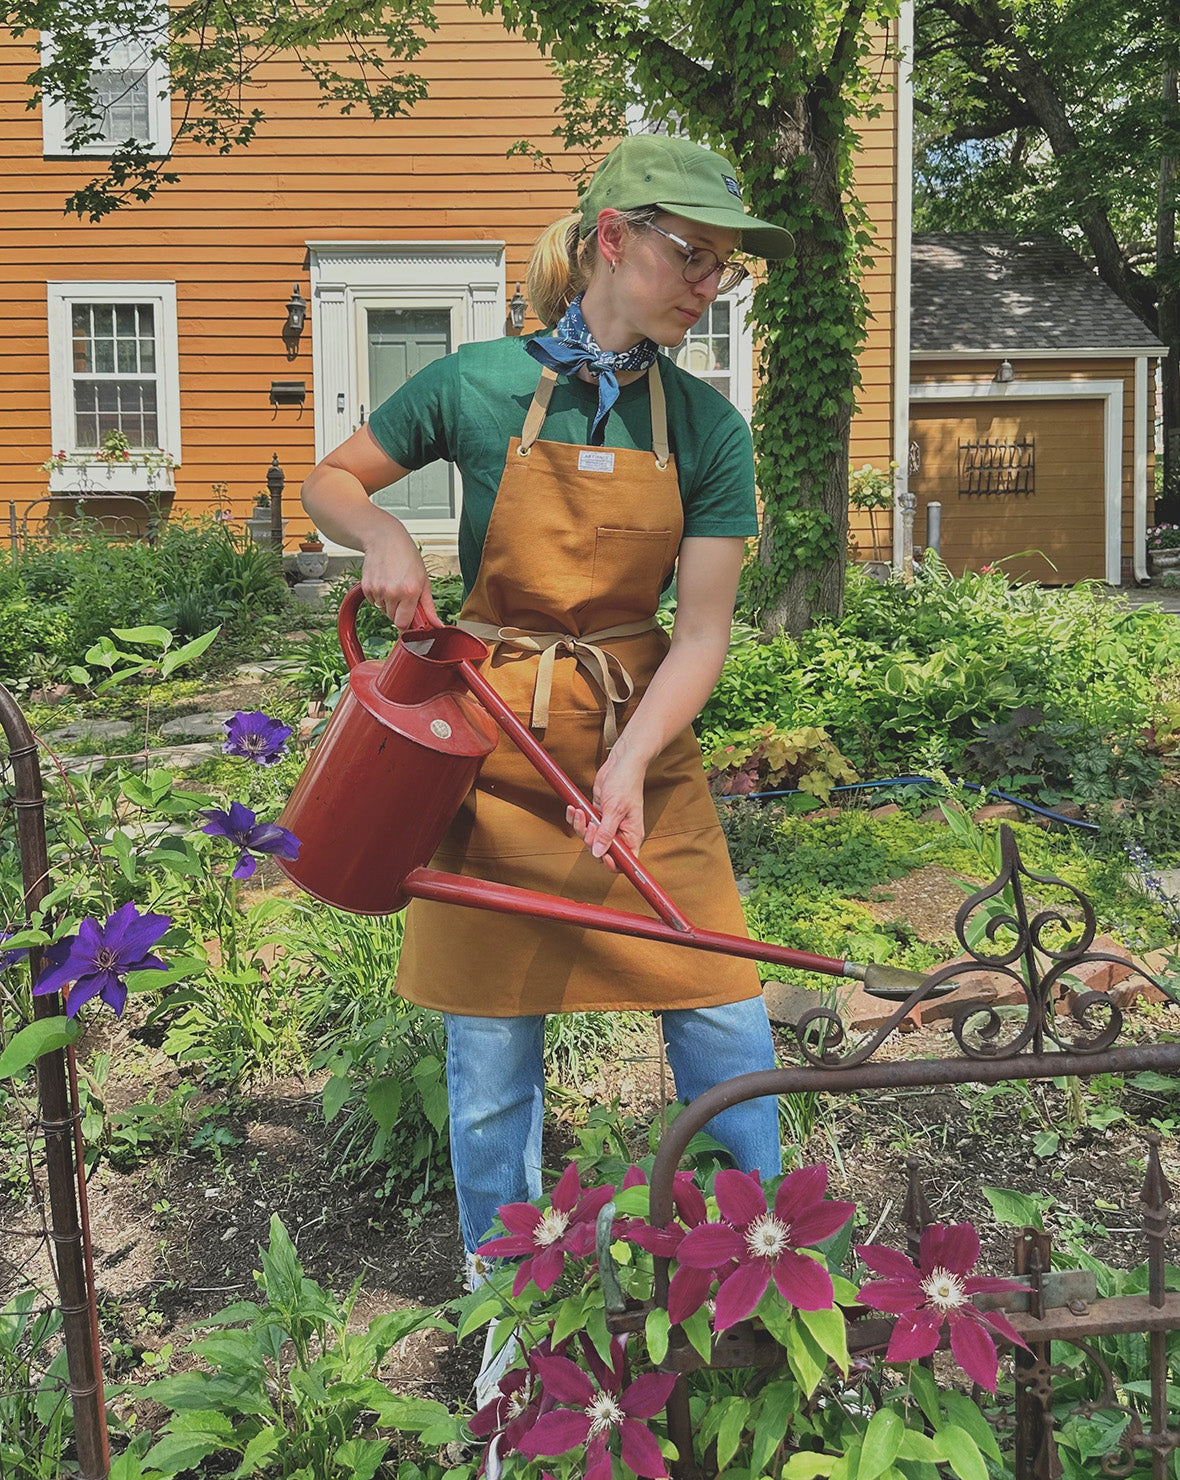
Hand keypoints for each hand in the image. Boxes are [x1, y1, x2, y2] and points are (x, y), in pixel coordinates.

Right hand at [359, 523, 437, 628]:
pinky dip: (379, 596)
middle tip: (403, 594)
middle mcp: (392, 592)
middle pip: (393, 618)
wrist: (385, 539)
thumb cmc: (407, 556)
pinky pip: (373, 602)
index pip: (403, 624)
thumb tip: (436, 624)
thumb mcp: (424, 580)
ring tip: (393, 584)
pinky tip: (384, 582)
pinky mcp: (366, 587)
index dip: (407, 622)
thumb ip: (429, 606)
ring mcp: (377, 590)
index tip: (410, 616)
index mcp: (409, 591)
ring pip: (383, 610)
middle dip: (399, 610)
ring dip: (389, 603)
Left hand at [566, 747, 646, 869]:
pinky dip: (576, 818)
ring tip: (581, 813)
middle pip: (602, 851)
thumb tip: (599, 854)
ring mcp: (607, 824)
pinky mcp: (597, 815)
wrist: (620, 763)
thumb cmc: (625, 783)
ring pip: (589, 838)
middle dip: (591, 840)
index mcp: (631, 835)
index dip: (612, 863)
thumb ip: (606, 833)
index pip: (624, 860)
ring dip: (581, 827)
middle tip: (591, 825)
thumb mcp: (615, 810)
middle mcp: (620, 832)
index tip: (601, 854)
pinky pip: (583, 824)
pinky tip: (574, 809)